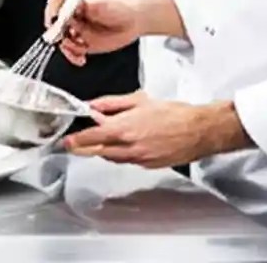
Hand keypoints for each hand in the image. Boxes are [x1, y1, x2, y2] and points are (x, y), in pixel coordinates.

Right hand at [46, 0, 144, 65]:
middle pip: (54, 23)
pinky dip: (73, 56)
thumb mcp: (102, 2)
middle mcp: (71, 14)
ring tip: (79, 50)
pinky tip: (80, 59)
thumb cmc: (120, 6)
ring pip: (61, 39)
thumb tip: (70, 8)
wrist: (134, 20)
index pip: (56, 2)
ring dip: (67, 47)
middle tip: (67, 38)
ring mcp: (75, 29)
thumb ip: (85, 5)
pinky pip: (71, 50)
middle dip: (57, 32)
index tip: (54, 19)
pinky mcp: (81, 42)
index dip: (52, 11)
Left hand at [63, 92, 250, 167]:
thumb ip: (112, 104)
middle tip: (76, 144)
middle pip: (97, 152)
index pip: (91, 138)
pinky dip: (121, 154)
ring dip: (103, 150)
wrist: (199, 130)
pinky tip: (125, 144)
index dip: (76, 141)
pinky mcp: (148, 166)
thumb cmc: (174, 113)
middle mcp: (129, 148)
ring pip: (112, 158)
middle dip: (85, 148)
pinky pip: (127, 161)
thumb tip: (93, 107)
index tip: (67, 141)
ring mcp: (139, 159)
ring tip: (104, 139)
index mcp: (124, 129)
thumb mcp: (139, 100)